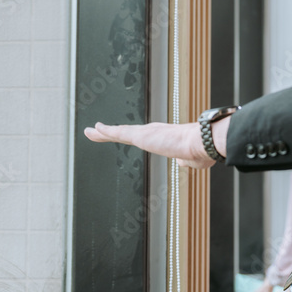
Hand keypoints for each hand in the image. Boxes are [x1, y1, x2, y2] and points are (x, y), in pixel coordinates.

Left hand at [84, 121, 215, 168]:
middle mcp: (153, 131)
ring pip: (119, 132)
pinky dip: (105, 131)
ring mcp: (146, 132)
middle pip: (127, 132)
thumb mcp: (191, 160)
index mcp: (165, 137)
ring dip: (103, 132)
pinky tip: (94, 130)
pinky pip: (118, 133)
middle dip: (112, 132)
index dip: (132, 135)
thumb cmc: (200, 151)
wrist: (201, 142)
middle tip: (99, 130)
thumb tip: (182, 162)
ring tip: (90, 131)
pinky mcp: (140, 135)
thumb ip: (185, 161)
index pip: (143, 136)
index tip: (124, 135)